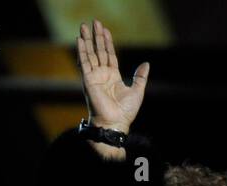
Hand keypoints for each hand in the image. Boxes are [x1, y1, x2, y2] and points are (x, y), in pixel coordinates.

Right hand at [77, 19, 148, 135]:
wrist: (116, 122)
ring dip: (87, 39)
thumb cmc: (126, 111)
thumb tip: (146, 64)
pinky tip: (79, 40)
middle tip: (94, 22)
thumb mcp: (137, 90)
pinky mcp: (88, 80)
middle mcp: (102, 74)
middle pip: (98, 51)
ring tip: (84, 26)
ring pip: (90, 54)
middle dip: (96, 36)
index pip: (109, 54)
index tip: (105, 29)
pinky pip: (84, 62)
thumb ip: (140, 76)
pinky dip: (81, 51)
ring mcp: (94, 76)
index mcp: (113, 76)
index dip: (107, 42)